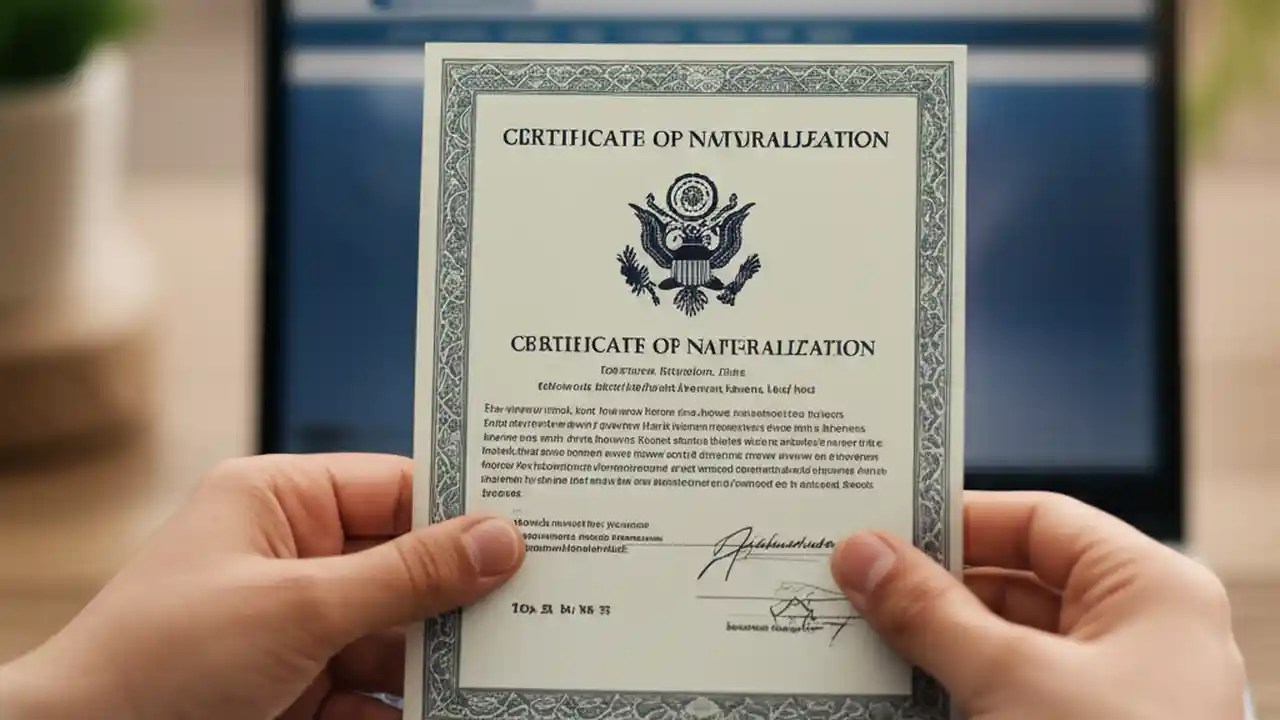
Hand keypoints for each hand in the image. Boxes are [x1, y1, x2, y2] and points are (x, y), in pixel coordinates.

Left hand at [0, 454, 524, 719]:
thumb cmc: (157, 662)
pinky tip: (468, 705)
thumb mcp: (297, 607)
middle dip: (467, 590)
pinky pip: (382, 693)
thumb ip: (406, 576)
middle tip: (548, 596)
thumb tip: (500, 539)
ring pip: (403, 636)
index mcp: (280, 502)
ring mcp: (300, 631)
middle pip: (409, 565)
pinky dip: (418, 705)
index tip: (539, 519)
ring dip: (450, 656)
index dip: (466, 505)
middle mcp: (294, 558)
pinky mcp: (303, 693)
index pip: (397, 488)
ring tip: (523, 660)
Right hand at [830, 491, 1246, 719]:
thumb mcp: (1007, 680)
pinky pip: (1008, 694)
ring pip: (1005, 643)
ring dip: (933, 643)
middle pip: (1015, 582)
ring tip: (856, 637)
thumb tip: (864, 556)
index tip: (879, 531)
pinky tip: (892, 694)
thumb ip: (928, 612)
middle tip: (852, 586)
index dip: (955, 521)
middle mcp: (1139, 635)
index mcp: (1149, 590)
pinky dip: (953, 689)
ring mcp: (1113, 695)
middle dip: (930, 589)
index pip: (1037, 521)